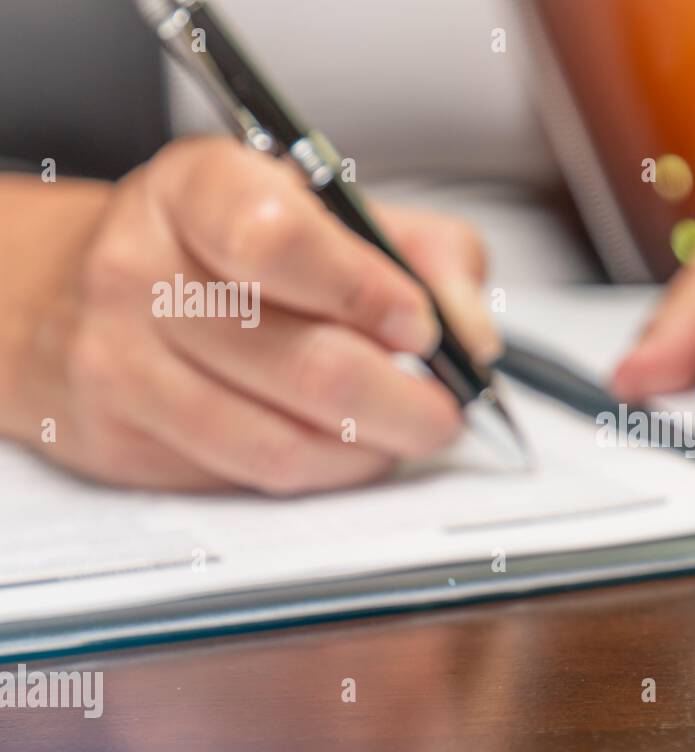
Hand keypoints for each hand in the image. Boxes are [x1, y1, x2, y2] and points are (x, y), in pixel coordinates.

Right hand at [0, 137, 496, 492]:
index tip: (419, 324)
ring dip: (370, 449)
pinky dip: (322, 471)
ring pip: (283, 442)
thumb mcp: (329, 208)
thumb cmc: (230, 249)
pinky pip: (251, 477)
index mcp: (200, 189)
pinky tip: (342, 445)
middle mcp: (143, 270)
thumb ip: (425, 252)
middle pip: (306, 366)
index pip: (279, 242)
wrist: (82, 289)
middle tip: (446, 411)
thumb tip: (471, 337)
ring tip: (402, 430)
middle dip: (406, 403)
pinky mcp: (120, 440)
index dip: (368, 293)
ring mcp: (119, 362)